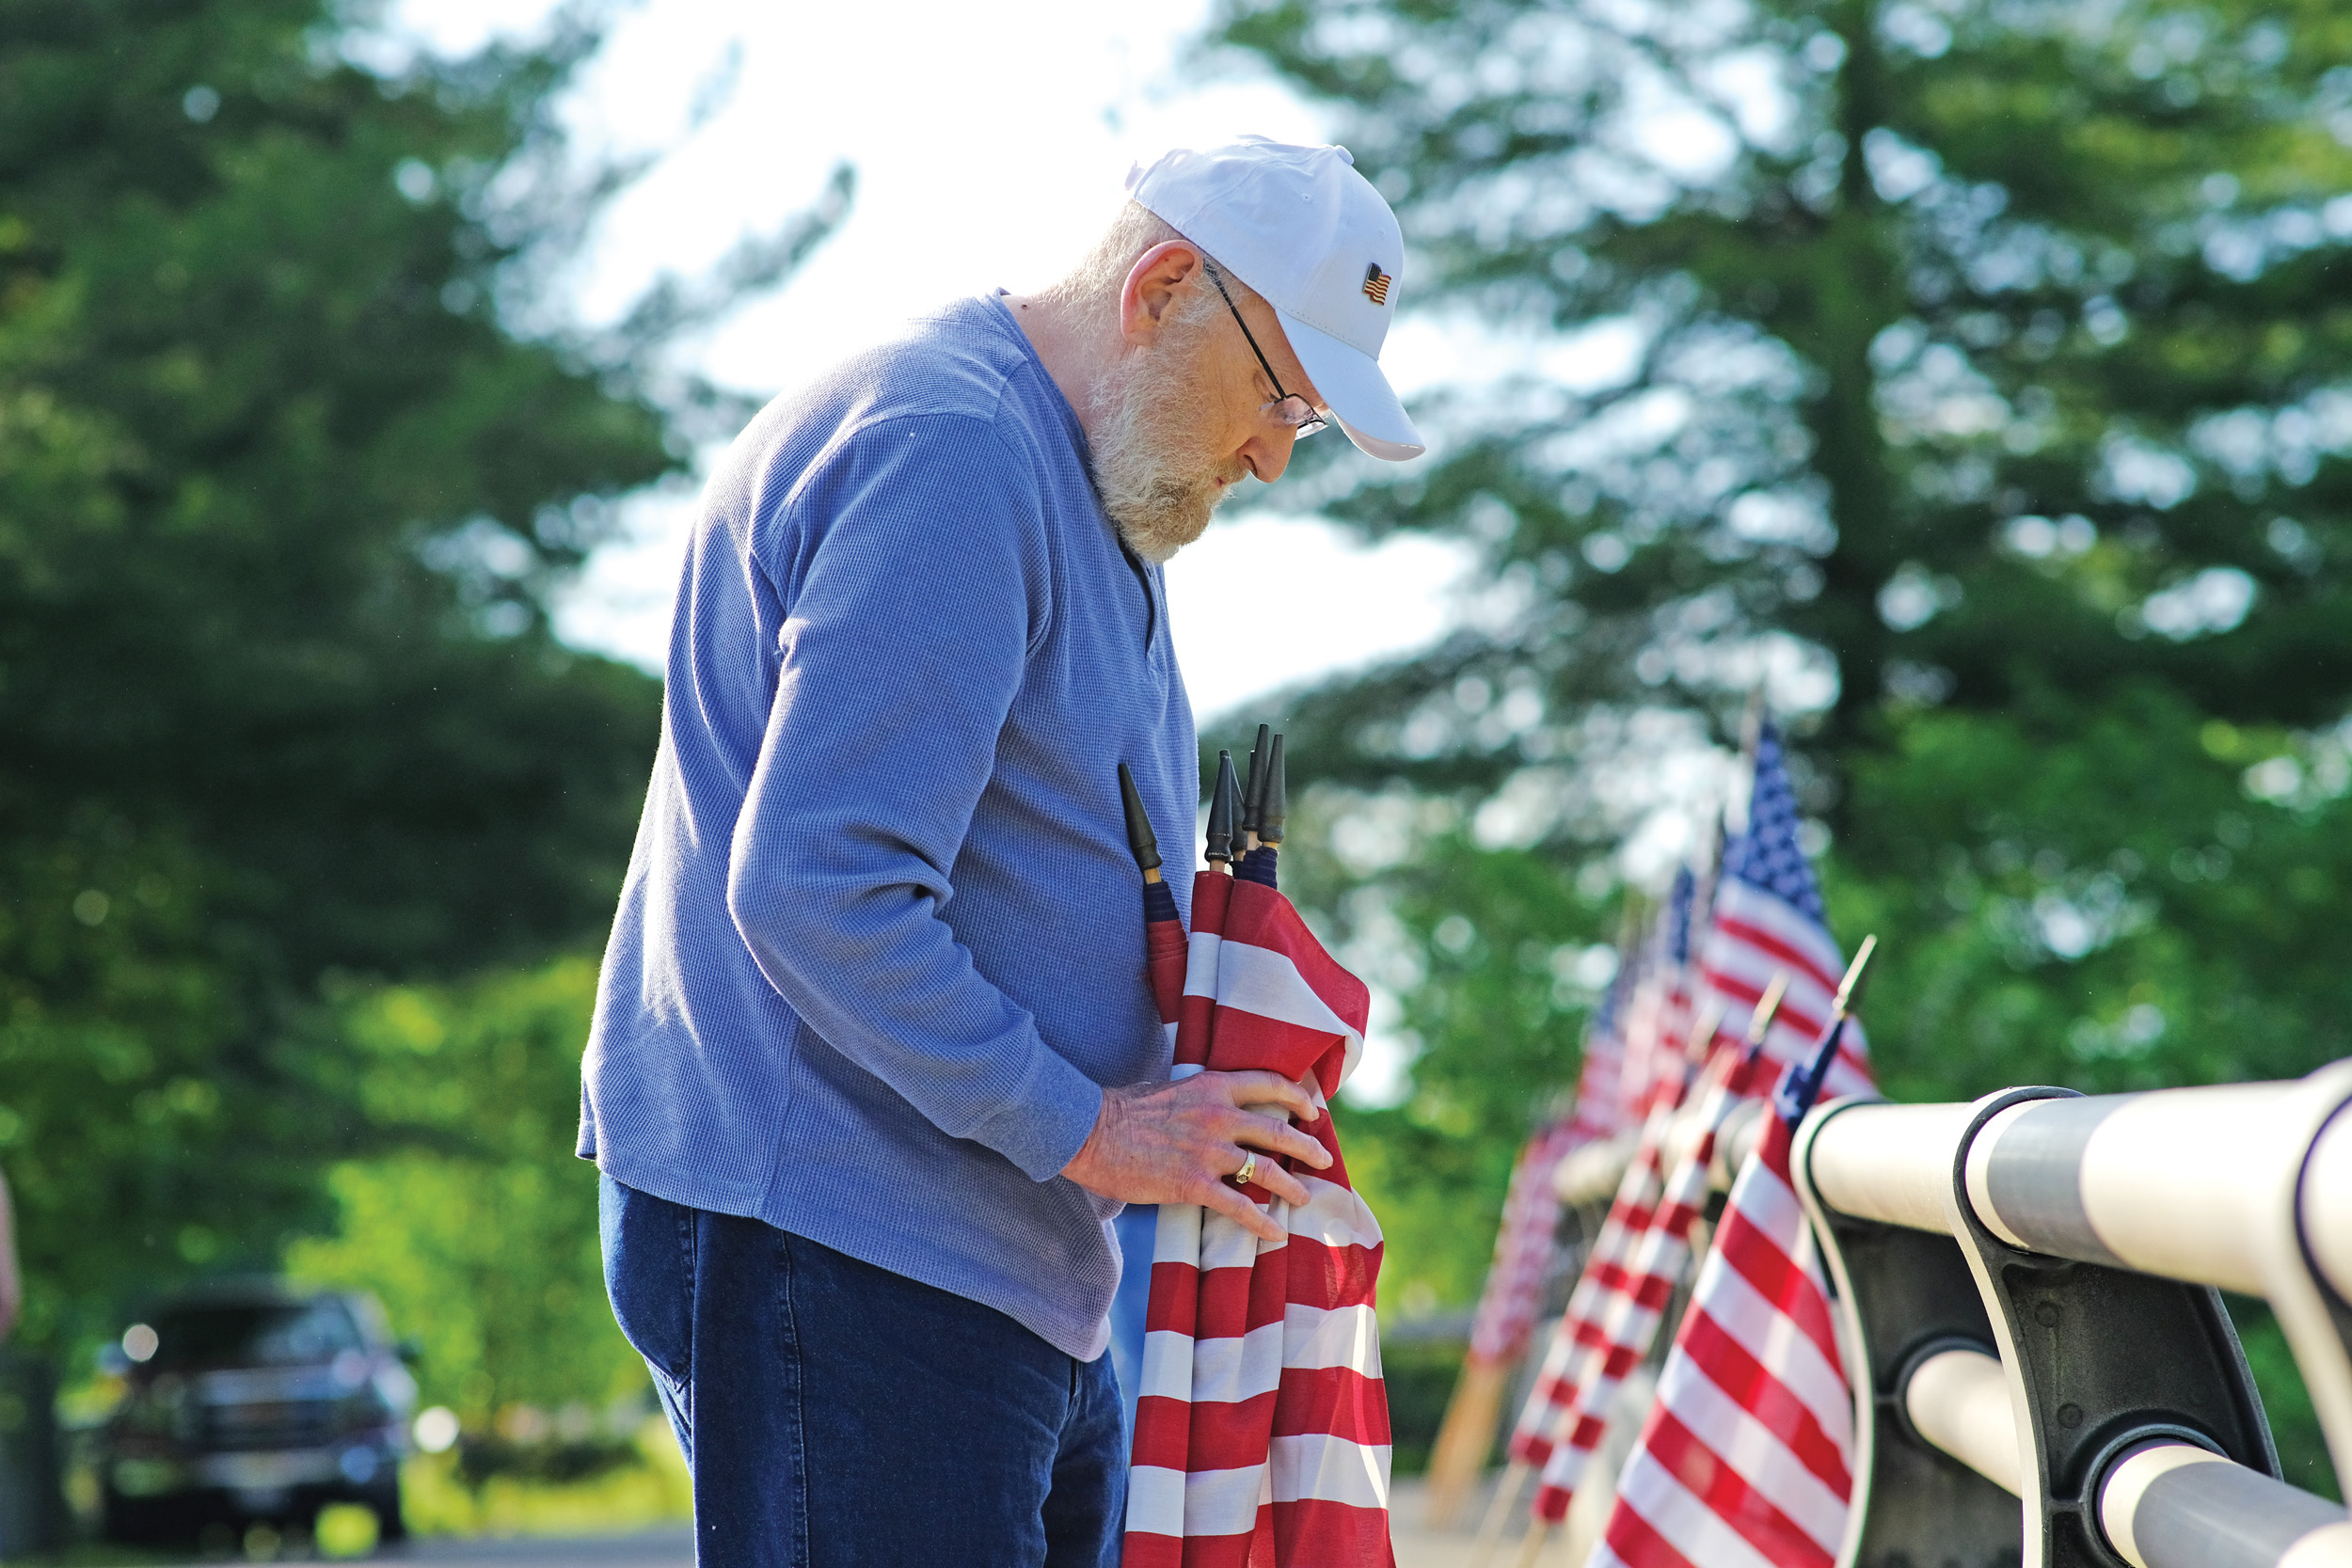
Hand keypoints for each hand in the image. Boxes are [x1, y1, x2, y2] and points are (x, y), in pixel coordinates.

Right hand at [1060, 1070, 1332, 1242]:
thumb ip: (1201, 1096)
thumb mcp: (1172, 1089)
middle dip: (1307, 1147)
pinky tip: (1275, 1232)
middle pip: (1278, 1130)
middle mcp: (1219, 1116)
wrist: (1091, 1131)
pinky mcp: (1193, 1184)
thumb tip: (1220, 1106)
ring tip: (1305, 1198)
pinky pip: (1239, 1206)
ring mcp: (1208, 1151)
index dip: (1298, 1097)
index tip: (1313, 1110)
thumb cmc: (1125, 1111)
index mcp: (1213, 1087)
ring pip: (1267, 1170)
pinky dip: (1262, 1221)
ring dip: (1292, 1186)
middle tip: (1324, 1159)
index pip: (1270, 1084)